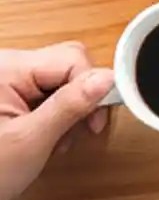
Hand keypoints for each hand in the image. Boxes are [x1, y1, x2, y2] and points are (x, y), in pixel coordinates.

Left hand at [0, 42, 113, 199]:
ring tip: (57, 140)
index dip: (93, 88)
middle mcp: (6, 66)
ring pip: (61, 78)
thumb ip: (70, 105)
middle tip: (79, 131)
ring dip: (70, 109)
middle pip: (67, 64)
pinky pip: (47, 90)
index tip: (96, 121)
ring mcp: (7, 79)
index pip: (70, 59)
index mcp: (5, 69)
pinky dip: (56, 113)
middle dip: (81, 99)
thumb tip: (107, 79)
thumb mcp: (32, 140)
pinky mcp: (10, 92)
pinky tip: (48, 135)